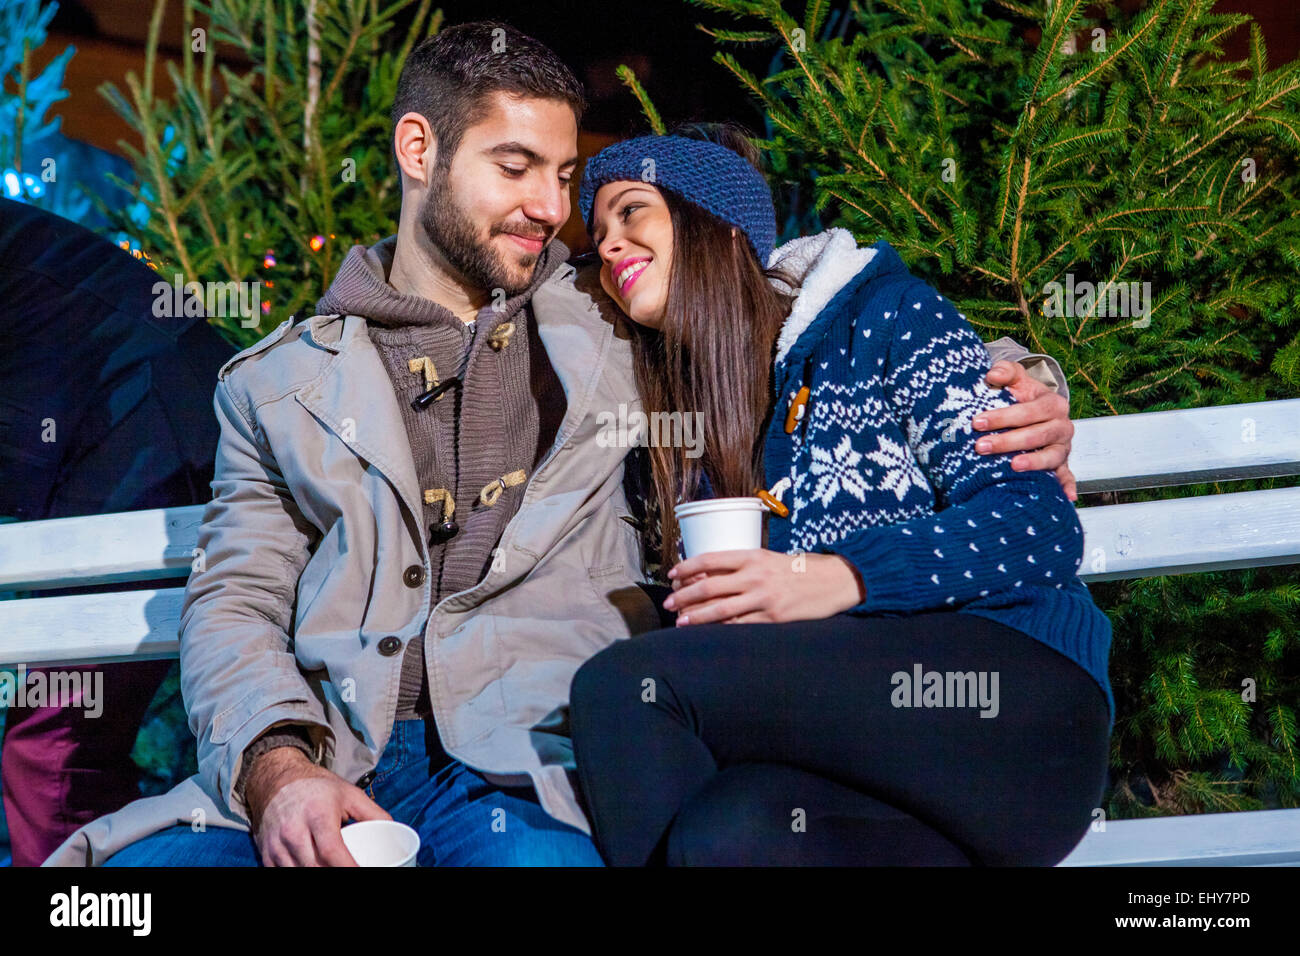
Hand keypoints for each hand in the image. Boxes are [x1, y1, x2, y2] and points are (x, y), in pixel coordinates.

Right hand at [243, 746, 390, 866]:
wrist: (278, 780)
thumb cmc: (318, 788)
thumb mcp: (349, 794)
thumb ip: (374, 813)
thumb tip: (395, 831)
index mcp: (317, 814)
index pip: (332, 851)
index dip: (348, 868)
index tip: (361, 872)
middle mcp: (293, 831)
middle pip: (315, 867)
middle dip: (333, 874)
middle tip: (352, 870)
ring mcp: (277, 845)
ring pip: (298, 873)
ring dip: (317, 875)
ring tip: (335, 869)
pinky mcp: (267, 855)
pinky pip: (282, 874)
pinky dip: (298, 875)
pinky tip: (315, 869)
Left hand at [663, 549, 864, 624]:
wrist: (834, 580)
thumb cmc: (798, 569)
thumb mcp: (768, 559)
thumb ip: (742, 566)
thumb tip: (708, 576)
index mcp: (752, 556)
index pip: (710, 559)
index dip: (686, 567)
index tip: (671, 575)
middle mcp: (755, 576)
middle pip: (709, 586)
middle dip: (684, 596)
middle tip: (668, 603)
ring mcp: (764, 598)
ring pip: (720, 609)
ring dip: (696, 617)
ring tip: (680, 622)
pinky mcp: (774, 618)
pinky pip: (740, 625)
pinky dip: (721, 629)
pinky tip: (708, 634)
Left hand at [978, 360, 1076, 501]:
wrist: (1037, 412)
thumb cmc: (1021, 397)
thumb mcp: (1016, 380)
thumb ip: (1005, 372)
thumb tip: (992, 375)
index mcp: (1052, 404)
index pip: (1029, 411)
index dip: (1003, 416)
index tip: (977, 422)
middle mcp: (1062, 426)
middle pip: (1037, 435)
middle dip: (1008, 441)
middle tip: (980, 446)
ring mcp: (1063, 447)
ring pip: (1051, 456)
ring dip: (1032, 463)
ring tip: (1012, 466)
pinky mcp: (1062, 464)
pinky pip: (1067, 476)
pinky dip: (1068, 485)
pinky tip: (1066, 497)